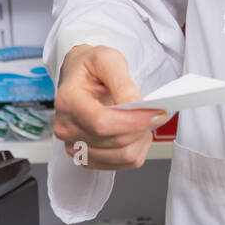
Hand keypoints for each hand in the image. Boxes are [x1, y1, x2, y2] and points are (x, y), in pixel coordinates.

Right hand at [52, 44, 168, 170]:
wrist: (79, 77)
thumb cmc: (90, 68)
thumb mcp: (108, 60)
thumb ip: (122, 82)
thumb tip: (135, 105)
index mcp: (68, 102)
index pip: (102, 123)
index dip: (133, 122)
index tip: (157, 114)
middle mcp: (66, 128)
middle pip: (115, 141)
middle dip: (142, 128)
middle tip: (155, 113)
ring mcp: (74, 146)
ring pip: (122, 156)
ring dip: (140, 140)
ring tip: (143, 121)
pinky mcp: (86, 158)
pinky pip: (121, 164)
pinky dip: (135, 150)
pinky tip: (134, 133)